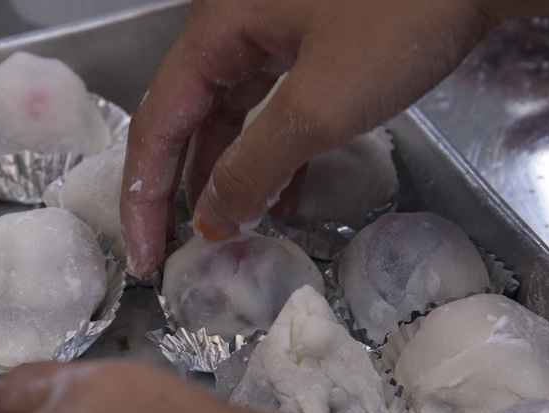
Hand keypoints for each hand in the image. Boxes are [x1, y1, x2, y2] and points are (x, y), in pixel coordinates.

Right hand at [119, 0, 502, 274]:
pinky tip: (284, 194)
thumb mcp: (320, 107)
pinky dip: (274, 152)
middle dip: (183, 189)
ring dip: (230, 175)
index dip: (145, 195)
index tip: (142, 253)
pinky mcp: (314, 38)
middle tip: (174, 250)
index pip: (158, 122)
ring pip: (232, 115)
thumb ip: (255, 166)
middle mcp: (236, 21)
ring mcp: (276, 27)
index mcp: (219, 24)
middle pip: (189, 118)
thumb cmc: (405, 14)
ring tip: (231, 231)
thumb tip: (213, 216)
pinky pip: (274, 105)